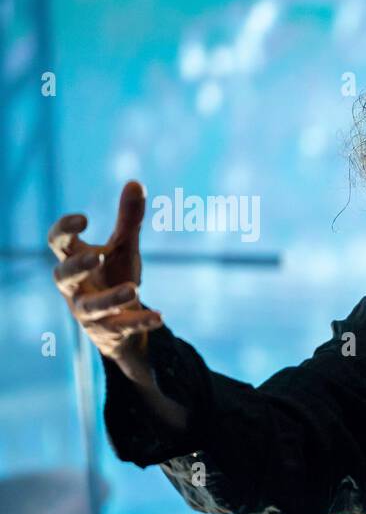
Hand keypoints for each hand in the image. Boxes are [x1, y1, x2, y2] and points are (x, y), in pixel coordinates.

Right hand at [48, 180, 162, 379]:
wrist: (120, 320)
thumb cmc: (114, 274)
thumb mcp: (123, 247)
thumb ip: (128, 219)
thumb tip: (135, 182)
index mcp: (74, 259)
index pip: (57, 242)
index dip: (64, 230)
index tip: (84, 218)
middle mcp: (74, 286)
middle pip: (62, 276)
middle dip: (76, 267)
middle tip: (96, 257)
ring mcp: (88, 311)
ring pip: (91, 307)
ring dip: (111, 298)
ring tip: (134, 289)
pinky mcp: (107, 331)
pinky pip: (121, 328)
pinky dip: (139, 322)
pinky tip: (160, 316)